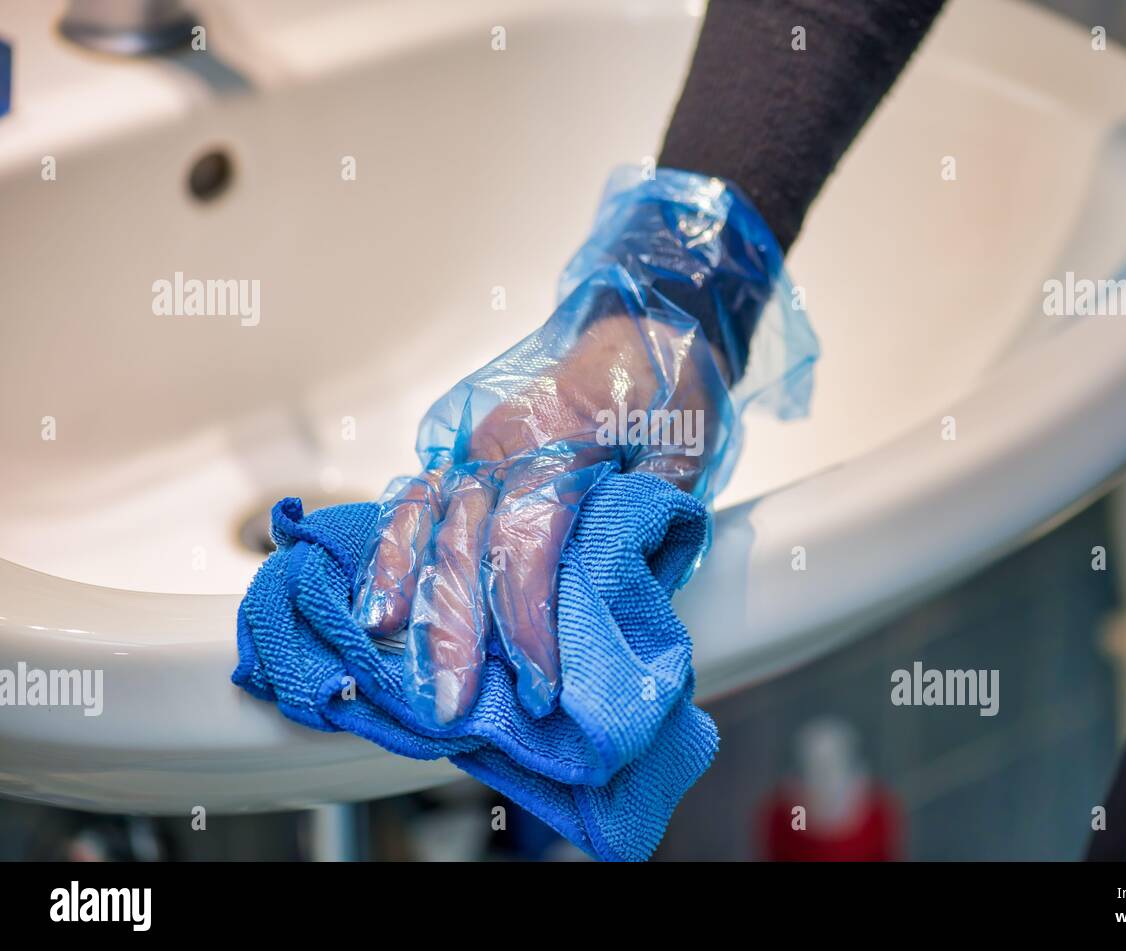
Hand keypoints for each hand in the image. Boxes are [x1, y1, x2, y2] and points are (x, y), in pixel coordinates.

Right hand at [353, 302, 731, 726]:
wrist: (650, 319)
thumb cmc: (672, 391)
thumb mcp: (682, 459)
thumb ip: (639, 530)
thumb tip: (602, 610)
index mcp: (561, 438)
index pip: (530, 546)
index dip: (528, 624)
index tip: (540, 687)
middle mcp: (503, 438)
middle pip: (464, 543)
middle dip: (454, 632)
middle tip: (450, 707)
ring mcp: (475, 439)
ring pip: (425, 520)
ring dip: (406, 593)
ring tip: (385, 658)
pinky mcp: (464, 446)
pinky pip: (416, 498)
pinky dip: (391, 548)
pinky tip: (375, 596)